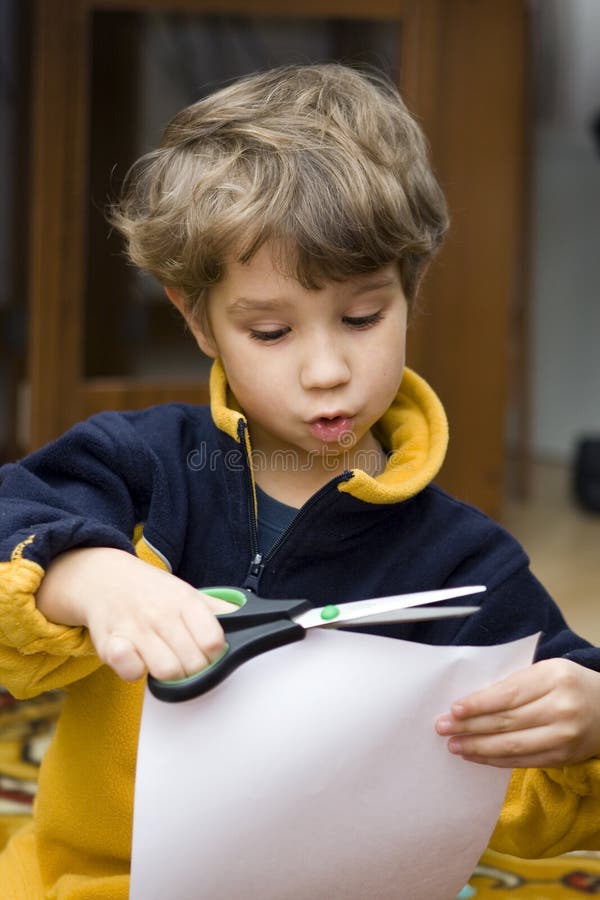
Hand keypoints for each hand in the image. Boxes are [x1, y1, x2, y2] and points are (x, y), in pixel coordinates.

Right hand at [37, 547, 234, 682]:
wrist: (105, 579)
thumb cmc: (152, 592)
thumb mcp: (188, 593)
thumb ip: (218, 611)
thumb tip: (253, 619)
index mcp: (186, 601)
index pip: (214, 642)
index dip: (215, 655)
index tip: (207, 653)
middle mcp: (162, 614)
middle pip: (193, 664)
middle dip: (194, 670)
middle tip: (185, 660)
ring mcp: (136, 628)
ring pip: (167, 671)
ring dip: (168, 675)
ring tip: (164, 661)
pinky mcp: (110, 642)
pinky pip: (129, 670)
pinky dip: (135, 672)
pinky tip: (138, 660)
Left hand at [435, 658, 599, 767]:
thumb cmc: (567, 684)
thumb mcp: (545, 671)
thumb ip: (514, 684)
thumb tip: (471, 702)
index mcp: (554, 679)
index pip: (508, 695)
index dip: (479, 704)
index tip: (454, 709)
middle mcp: (561, 709)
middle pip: (507, 721)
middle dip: (470, 726)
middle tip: (443, 728)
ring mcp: (564, 737)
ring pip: (513, 746)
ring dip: (478, 747)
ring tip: (454, 745)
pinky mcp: (563, 758)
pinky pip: (523, 761)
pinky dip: (496, 760)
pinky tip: (476, 755)